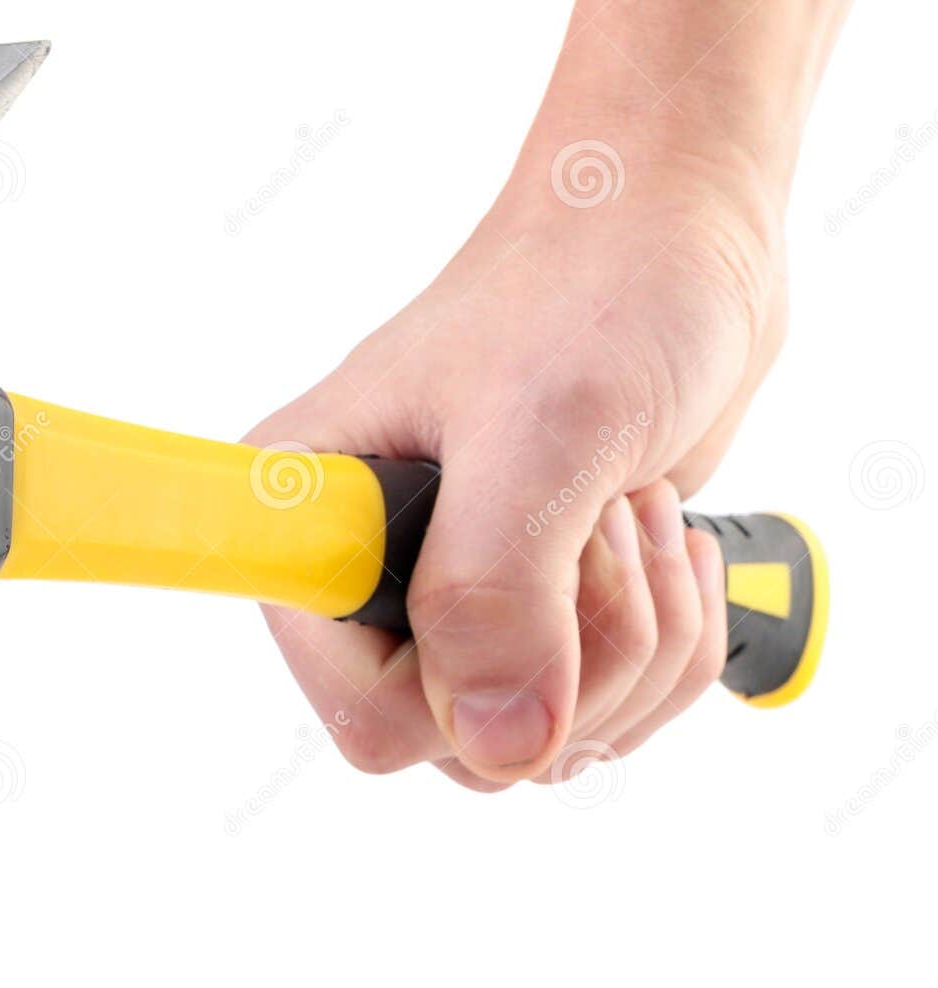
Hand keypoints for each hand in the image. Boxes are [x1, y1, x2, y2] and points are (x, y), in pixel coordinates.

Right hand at [249, 147, 786, 788]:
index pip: (358, 708)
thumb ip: (496, 591)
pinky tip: (659, 548)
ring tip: (631, 515)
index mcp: (310, 523)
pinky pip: (598, 716)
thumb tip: (500, 747)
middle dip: (578, 655)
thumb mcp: (542, 429)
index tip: (527, 579)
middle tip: (596, 525)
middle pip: (464, 743)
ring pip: (540, 741)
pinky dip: (669, 647)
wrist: (677, 240)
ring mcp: (452, 608)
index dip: (460, 685)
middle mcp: (367, 582)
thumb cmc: (594, 290)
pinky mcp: (530, 618)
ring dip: (638, 645)